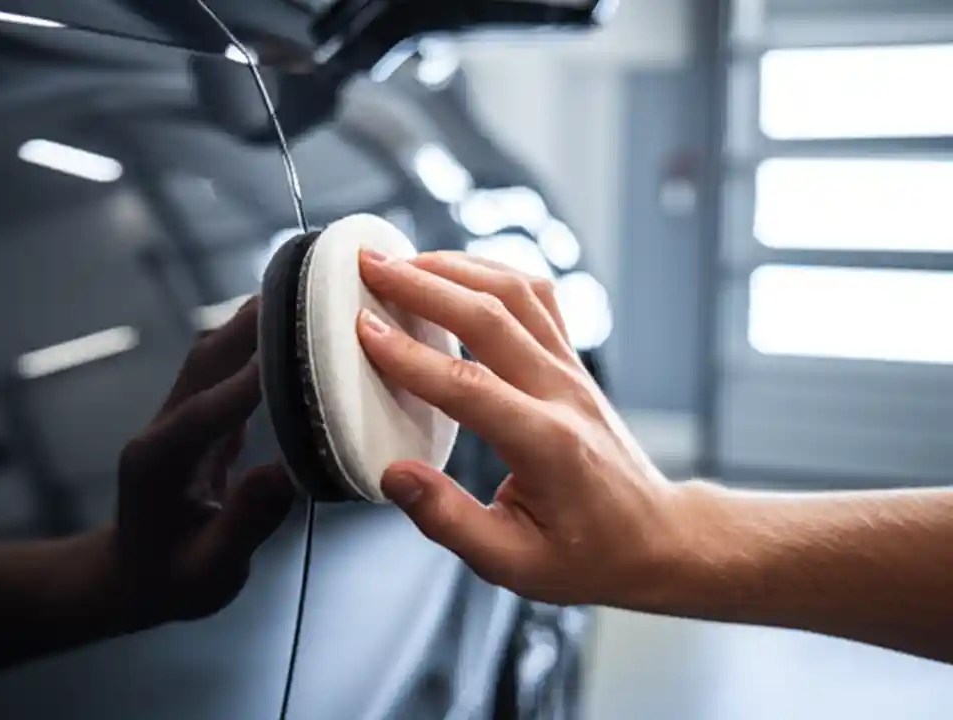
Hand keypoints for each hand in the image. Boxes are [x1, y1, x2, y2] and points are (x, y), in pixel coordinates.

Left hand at [111, 298, 294, 627]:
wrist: (129, 578)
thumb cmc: (168, 582)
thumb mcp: (209, 572)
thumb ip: (245, 523)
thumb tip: (289, 475)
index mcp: (160, 464)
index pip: (205, 413)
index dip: (246, 381)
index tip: (289, 349)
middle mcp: (163, 429)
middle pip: (204, 364)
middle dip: (250, 327)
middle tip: (302, 291)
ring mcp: (175, 420)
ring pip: (210, 358)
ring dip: (250, 325)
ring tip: (302, 292)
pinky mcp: (193, 420)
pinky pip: (222, 373)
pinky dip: (254, 348)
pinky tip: (290, 331)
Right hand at [355, 250, 684, 607]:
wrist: (655, 539)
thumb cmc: (588, 555)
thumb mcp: (511, 563)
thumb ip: (447, 520)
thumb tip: (394, 475)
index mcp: (547, 444)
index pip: (469, 384)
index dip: (411, 355)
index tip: (364, 329)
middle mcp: (563, 393)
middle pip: (491, 316)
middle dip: (423, 284)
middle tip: (370, 266)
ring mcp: (571, 371)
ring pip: (516, 293)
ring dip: (455, 268)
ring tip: (402, 260)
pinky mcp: (572, 362)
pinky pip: (535, 297)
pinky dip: (491, 272)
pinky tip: (456, 270)